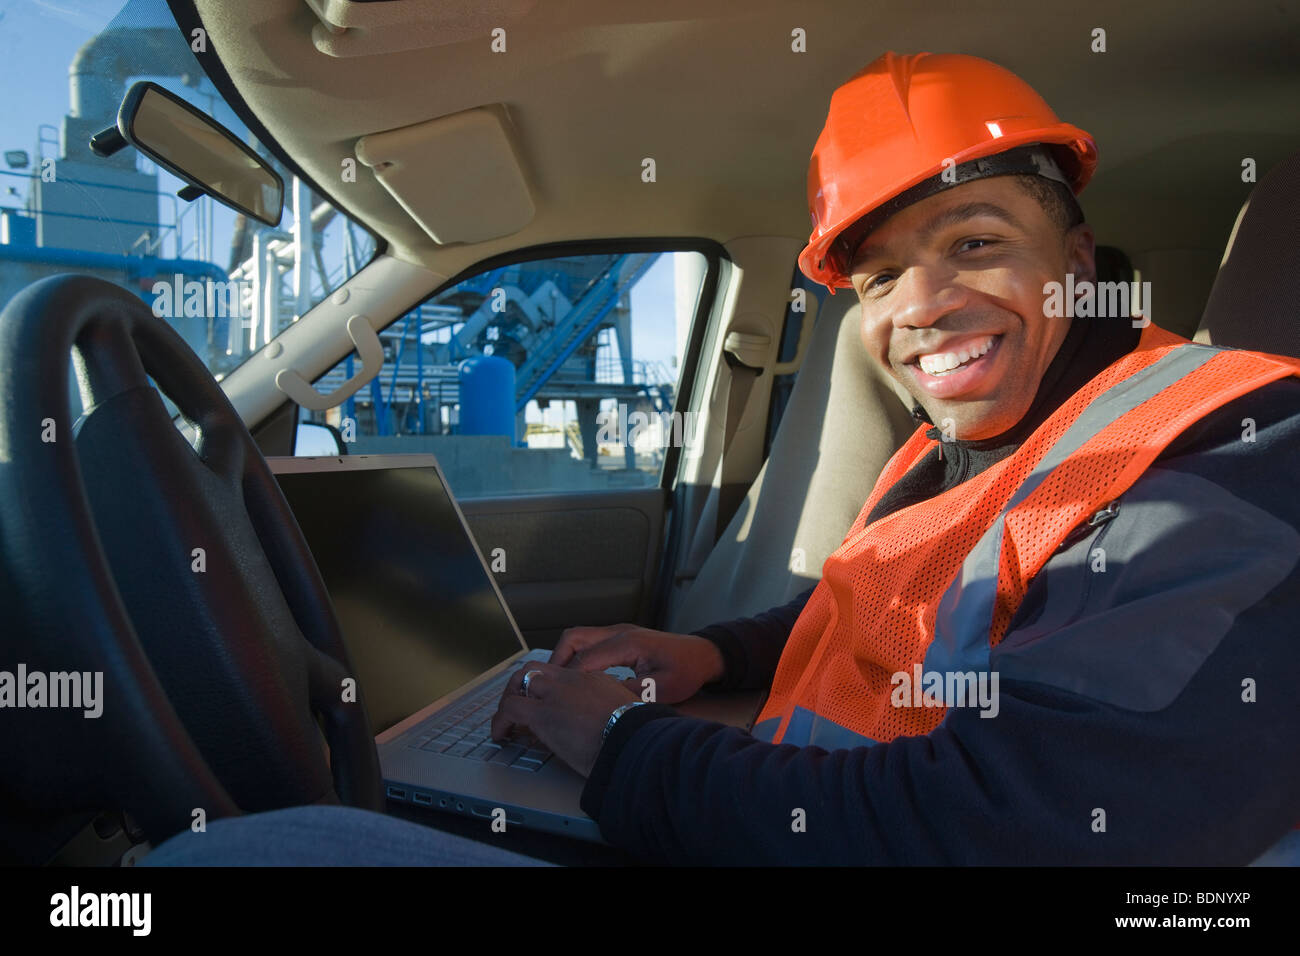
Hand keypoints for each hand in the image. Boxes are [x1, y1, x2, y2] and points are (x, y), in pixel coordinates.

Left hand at [490, 662, 638, 777]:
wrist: (634, 740)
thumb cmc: (636, 735)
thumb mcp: (628, 714)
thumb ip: (614, 712)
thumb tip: (610, 725)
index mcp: (595, 680)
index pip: (562, 675)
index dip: (548, 689)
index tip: (545, 704)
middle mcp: (573, 681)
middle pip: (537, 669)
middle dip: (522, 685)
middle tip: (516, 703)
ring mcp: (556, 694)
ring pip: (520, 681)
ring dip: (509, 700)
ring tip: (505, 719)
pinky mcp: (543, 714)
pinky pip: (510, 709)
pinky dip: (500, 721)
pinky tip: (500, 735)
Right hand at [550, 623, 725, 704]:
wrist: (703, 655)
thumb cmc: (686, 671)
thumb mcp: (660, 690)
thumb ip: (628, 693)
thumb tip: (598, 700)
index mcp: (627, 643)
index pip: (584, 659)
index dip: (567, 679)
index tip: (555, 697)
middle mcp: (619, 632)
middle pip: (573, 638)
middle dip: (556, 661)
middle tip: (547, 686)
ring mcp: (618, 631)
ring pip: (578, 637)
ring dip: (564, 657)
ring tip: (558, 683)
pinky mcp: (620, 636)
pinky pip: (589, 641)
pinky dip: (576, 656)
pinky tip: (576, 677)